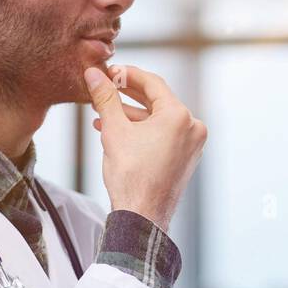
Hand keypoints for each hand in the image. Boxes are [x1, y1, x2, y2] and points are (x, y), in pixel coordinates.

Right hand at [85, 64, 207, 231]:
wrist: (142, 216)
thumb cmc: (131, 175)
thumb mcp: (114, 130)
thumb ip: (105, 98)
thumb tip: (94, 74)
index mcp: (180, 116)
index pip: (153, 83)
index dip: (128, 74)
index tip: (110, 71)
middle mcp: (193, 127)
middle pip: (157, 101)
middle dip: (127, 95)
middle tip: (105, 88)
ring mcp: (192, 144)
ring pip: (158, 120)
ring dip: (131, 116)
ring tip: (103, 114)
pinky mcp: (186, 158)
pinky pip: (163, 136)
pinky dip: (142, 131)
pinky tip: (117, 131)